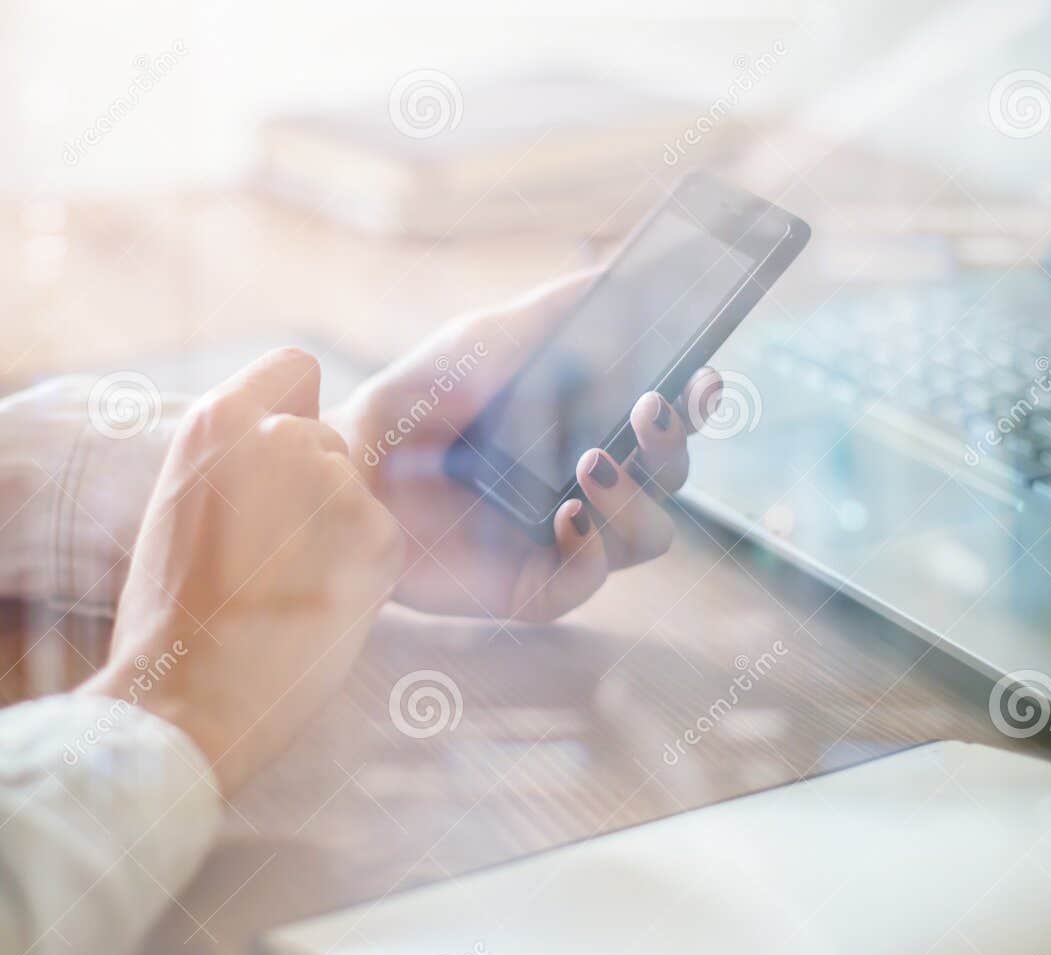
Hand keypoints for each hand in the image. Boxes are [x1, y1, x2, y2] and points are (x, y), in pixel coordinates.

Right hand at [83, 348, 403, 791]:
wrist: (186, 699)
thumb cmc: (169, 619)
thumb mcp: (179, 505)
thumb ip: (234, 462)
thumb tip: (285, 445)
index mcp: (217, 420)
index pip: (295, 369)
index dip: (297, 410)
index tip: (284, 459)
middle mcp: (282, 437)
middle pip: (329, 441)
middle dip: (314, 489)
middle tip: (272, 558)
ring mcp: (336, 484)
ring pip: (357, 495)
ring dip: (339, 533)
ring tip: (286, 591)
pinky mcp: (379, 536)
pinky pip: (383, 542)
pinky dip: (362, 575)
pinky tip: (316, 612)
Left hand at [329, 272, 723, 621]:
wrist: (348, 464)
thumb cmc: (418, 400)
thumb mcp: (487, 339)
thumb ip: (559, 309)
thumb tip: (628, 271)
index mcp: (593, 428)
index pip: (669, 423)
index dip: (697, 404)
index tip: (702, 378)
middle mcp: (591, 488)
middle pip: (671, 479)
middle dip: (673, 446)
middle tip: (649, 410)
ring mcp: (566, 542)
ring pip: (648, 537)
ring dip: (635, 499)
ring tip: (591, 460)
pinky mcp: (532, 588)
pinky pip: (588, 584)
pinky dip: (589, 549)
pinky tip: (565, 514)